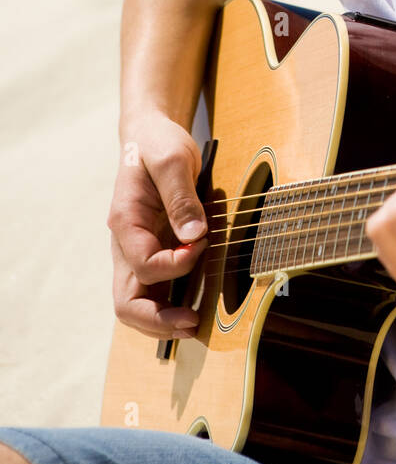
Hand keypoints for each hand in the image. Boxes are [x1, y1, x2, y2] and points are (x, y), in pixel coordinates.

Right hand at [107, 111, 207, 337]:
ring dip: (161, 322)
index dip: (175, 264)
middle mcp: (125, 244)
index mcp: (125, 221)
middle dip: (157, 321)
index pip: (143, 263)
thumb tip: (194, 235)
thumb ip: (181, 196)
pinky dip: (168, 308)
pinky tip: (193, 309)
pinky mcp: (151, 254)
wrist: (151, 136)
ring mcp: (136, 253)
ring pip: (135, 304)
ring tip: (194, 326)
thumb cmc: (159, 144)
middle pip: (127, 301)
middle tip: (193, 324)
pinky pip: (152, 292)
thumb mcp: (173, 159)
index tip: (203, 243)